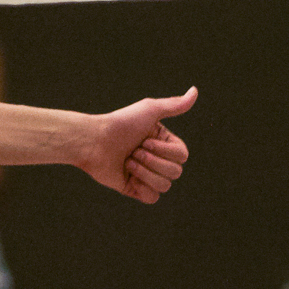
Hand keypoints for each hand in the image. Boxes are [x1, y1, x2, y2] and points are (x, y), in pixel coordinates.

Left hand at [77, 87, 196, 202]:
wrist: (93, 142)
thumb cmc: (121, 123)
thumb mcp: (150, 109)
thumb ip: (175, 105)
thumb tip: (195, 91)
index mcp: (164, 143)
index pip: (182, 156)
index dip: (165, 151)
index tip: (145, 140)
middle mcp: (158, 159)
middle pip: (176, 172)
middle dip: (154, 162)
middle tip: (134, 152)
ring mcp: (146, 175)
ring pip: (165, 186)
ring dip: (146, 173)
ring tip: (128, 163)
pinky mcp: (134, 189)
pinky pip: (152, 198)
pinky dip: (143, 189)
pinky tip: (130, 178)